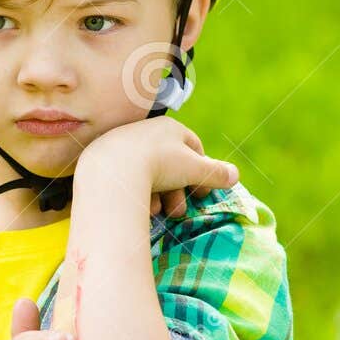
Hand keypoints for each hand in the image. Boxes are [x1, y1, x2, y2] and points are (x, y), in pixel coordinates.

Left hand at [83, 120, 238, 218]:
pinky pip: (128, 178)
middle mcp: (145, 131)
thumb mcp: (194, 169)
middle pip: (170, 165)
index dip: (202, 171)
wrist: (112, 169)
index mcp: (169, 127)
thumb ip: (215, 172)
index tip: (203, 193)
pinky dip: (138, 193)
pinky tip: (140, 207)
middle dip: (179, 191)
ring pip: (149, 174)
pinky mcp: (105, 161)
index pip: (193, 147)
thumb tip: (235, 176)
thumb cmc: (159, 164)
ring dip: (160, 196)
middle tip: (180, 211)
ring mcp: (123, 145)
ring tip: (160, 212)